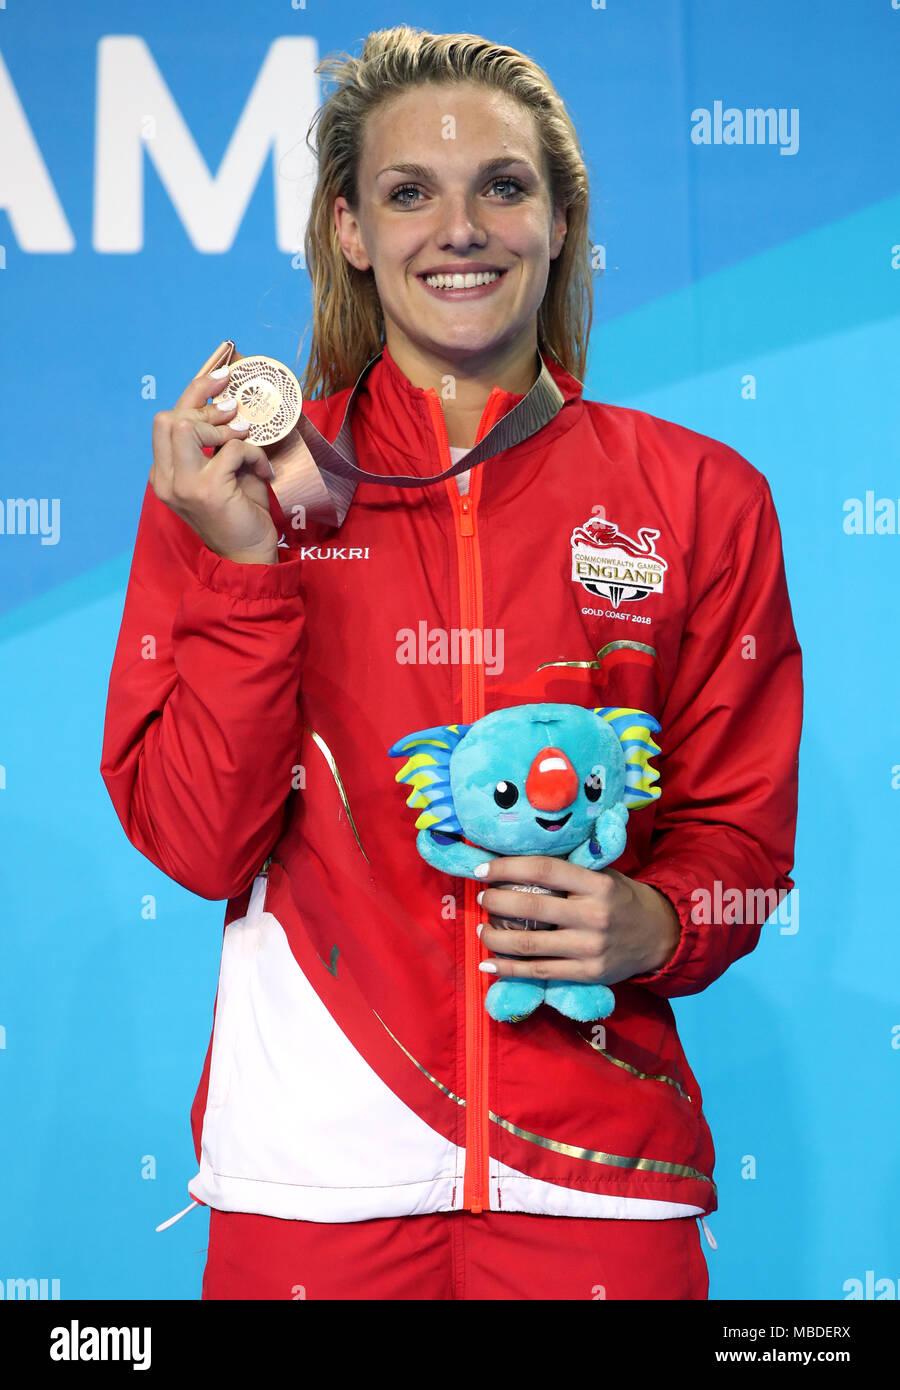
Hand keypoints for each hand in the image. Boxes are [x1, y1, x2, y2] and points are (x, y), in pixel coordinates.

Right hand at [150, 365, 279, 563]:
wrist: (248, 556)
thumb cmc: (239, 514)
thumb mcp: (224, 471)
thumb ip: (218, 442)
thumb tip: (231, 399)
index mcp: (165, 473)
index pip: (167, 420)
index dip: (195, 392)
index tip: (222, 374)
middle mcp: (165, 479)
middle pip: (168, 418)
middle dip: (204, 405)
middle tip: (235, 409)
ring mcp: (182, 485)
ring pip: (186, 427)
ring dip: (223, 428)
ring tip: (246, 439)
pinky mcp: (206, 490)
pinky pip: (230, 450)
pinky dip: (253, 454)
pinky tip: (263, 471)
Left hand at [474, 857, 680, 984]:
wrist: (658, 935)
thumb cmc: (619, 899)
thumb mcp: (602, 876)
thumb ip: (568, 870)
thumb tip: (516, 859)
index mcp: (597, 884)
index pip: (543, 870)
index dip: (507, 868)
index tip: (483, 869)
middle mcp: (594, 915)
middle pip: (531, 908)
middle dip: (496, 902)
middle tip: (482, 899)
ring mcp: (590, 947)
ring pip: (529, 944)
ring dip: (496, 937)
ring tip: (482, 930)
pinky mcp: (587, 974)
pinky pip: (539, 971)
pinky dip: (509, 970)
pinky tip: (488, 965)